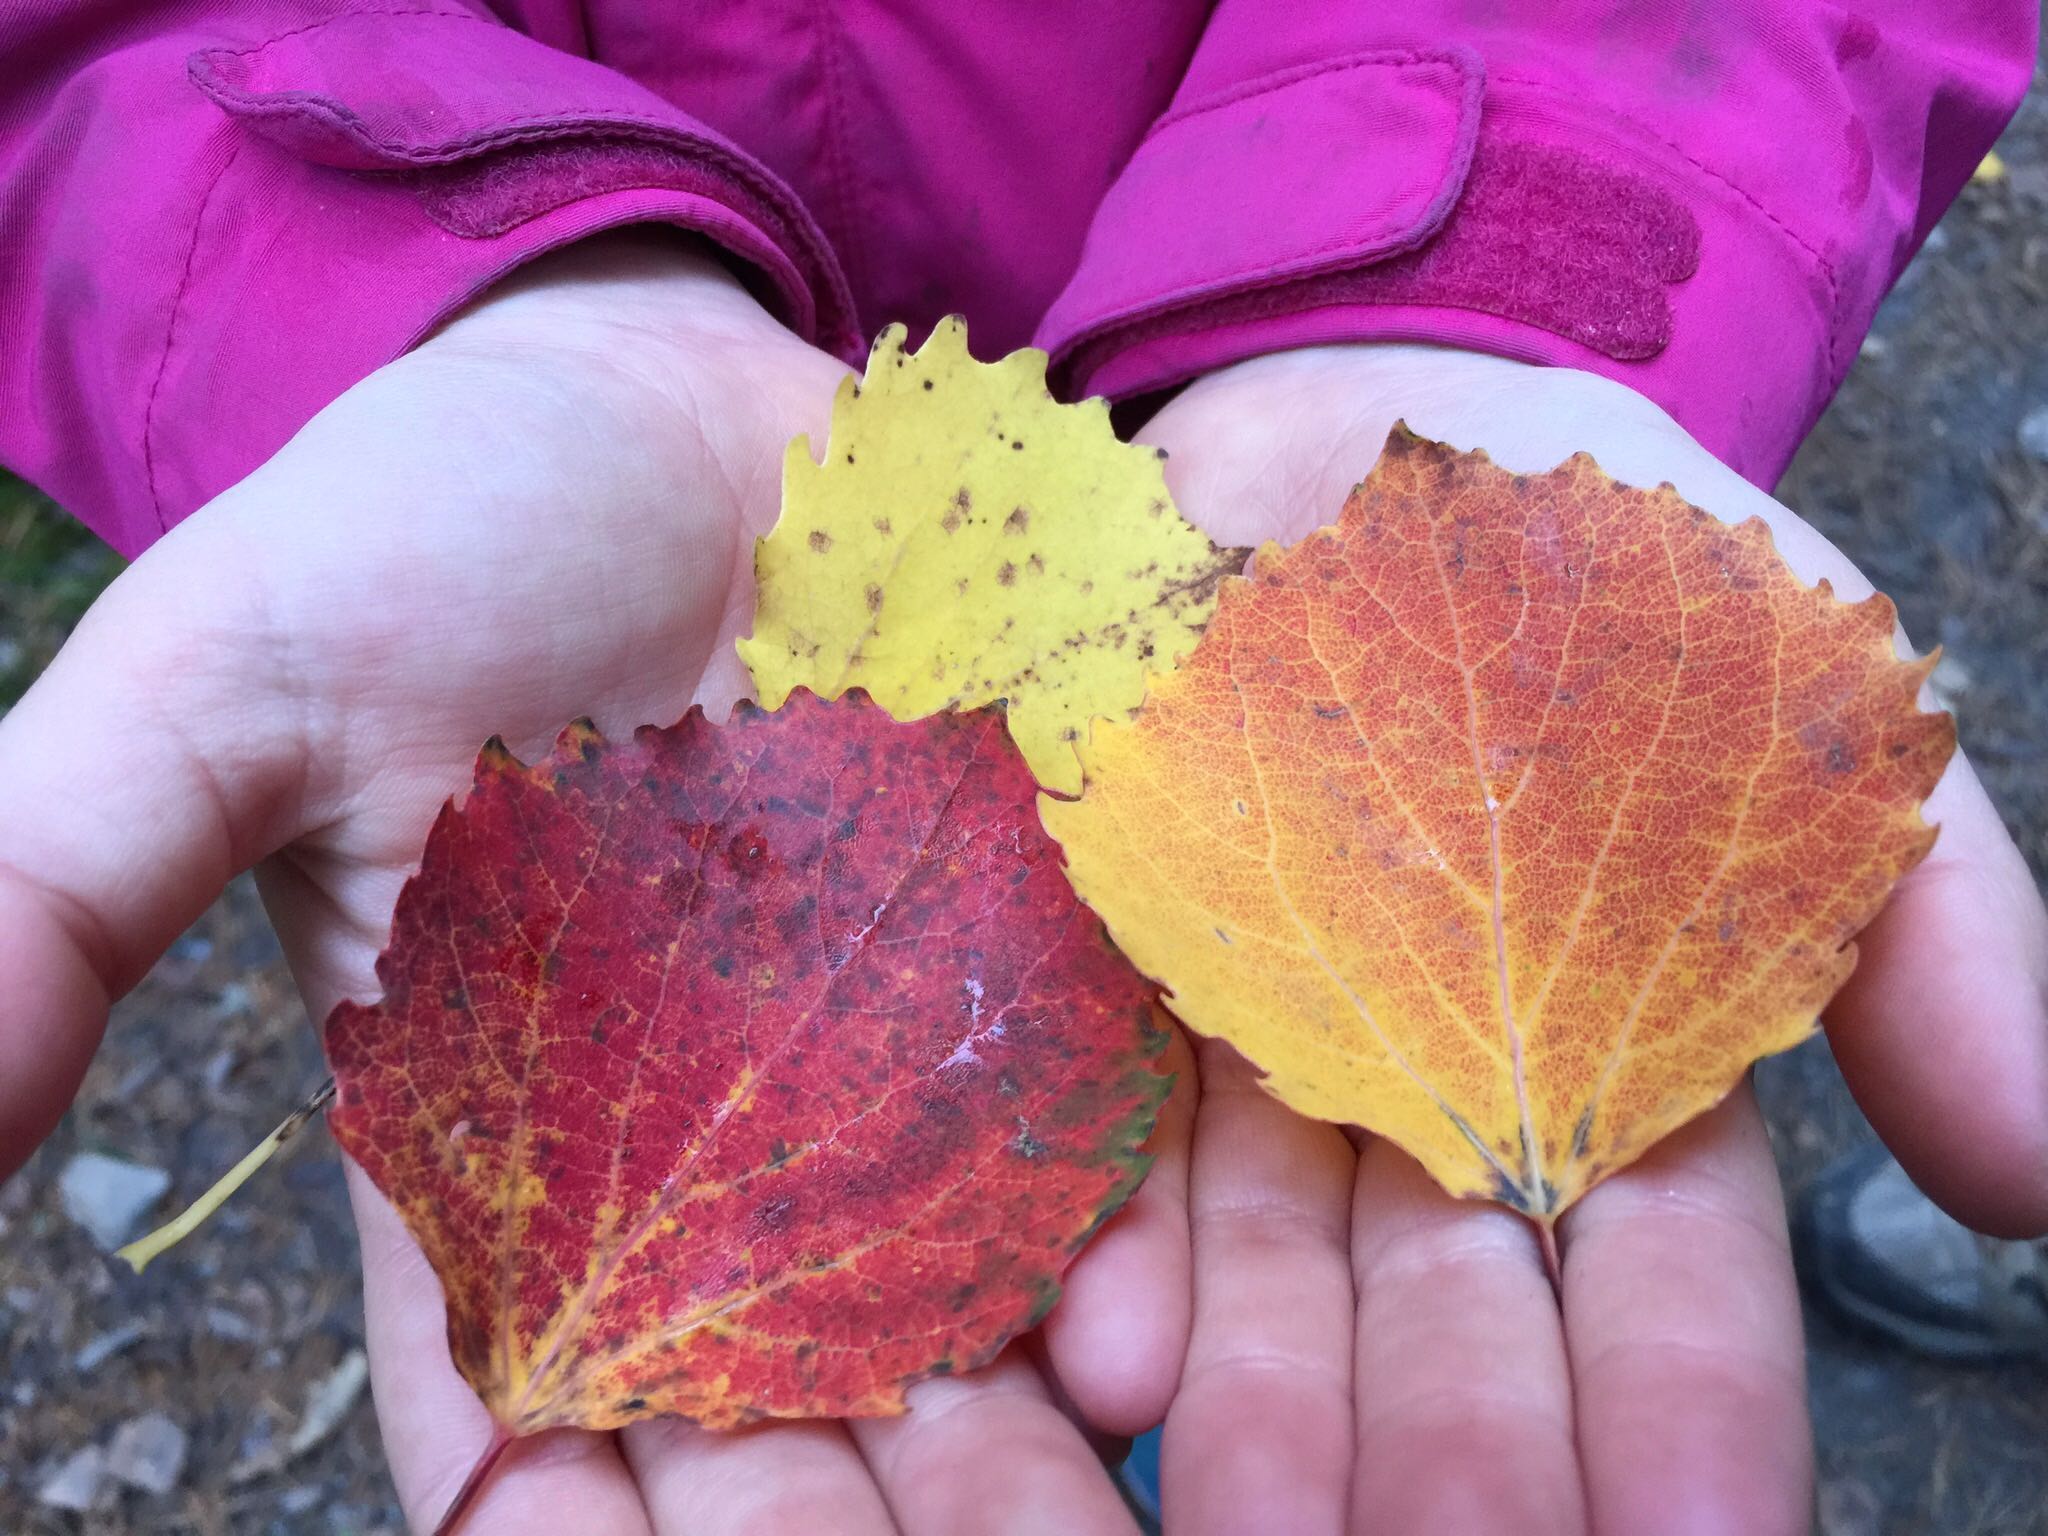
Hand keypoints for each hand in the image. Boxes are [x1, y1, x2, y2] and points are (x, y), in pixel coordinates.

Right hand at [0, 235, 1191, 1534]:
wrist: (665, 385)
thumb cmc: (432, 525)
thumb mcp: (218, 688)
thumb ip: (54, 895)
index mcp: (504, 1122)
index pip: (512, 1395)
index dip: (546, 1524)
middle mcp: (711, 1128)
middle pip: (758, 1397)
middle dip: (807, 1528)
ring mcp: (890, 1048)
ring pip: (946, 1308)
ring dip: (989, 1453)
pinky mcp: (1037, 945)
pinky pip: (1095, 1134)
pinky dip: (1126, 1255)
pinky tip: (1144, 1361)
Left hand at [1132, 344, 2047, 1534]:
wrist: (1355, 430)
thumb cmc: (1608, 555)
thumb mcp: (1805, 693)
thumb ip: (1923, 924)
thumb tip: (2039, 1179)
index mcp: (1602, 1050)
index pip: (1660, 1275)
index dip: (1683, 1415)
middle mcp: (1418, 1079)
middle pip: (1439, 1313)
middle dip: (1443, 1463)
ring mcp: (1244, 1034)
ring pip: (1259, 1264)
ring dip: (1255, 1413)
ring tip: (1239, 1530)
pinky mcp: (1099, 966)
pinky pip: (1097, 1127)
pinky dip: (1099, 1247)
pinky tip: (1093, 1360)